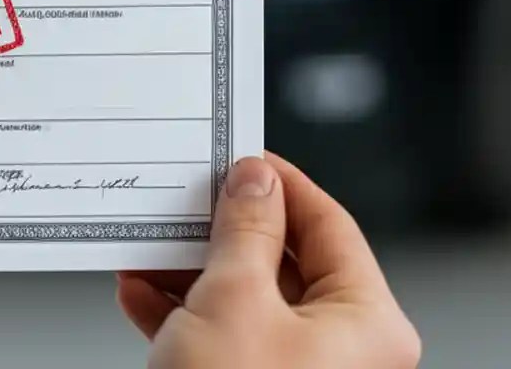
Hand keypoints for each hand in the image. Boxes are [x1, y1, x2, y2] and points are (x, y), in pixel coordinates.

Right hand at [116, 154, 420, 368]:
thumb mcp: (233, 298)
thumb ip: (244, 229)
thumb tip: (253, 183)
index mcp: (368, 323)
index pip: (331, 226)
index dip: (282, 185)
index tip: (244, 160)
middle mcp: (345, 352)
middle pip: (285, 263)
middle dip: (224, 233)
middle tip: (190, 200)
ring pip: (248, 302)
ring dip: (193, 272)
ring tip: (151, 246)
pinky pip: (225, 339)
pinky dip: (184, 315)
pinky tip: (142, 295)